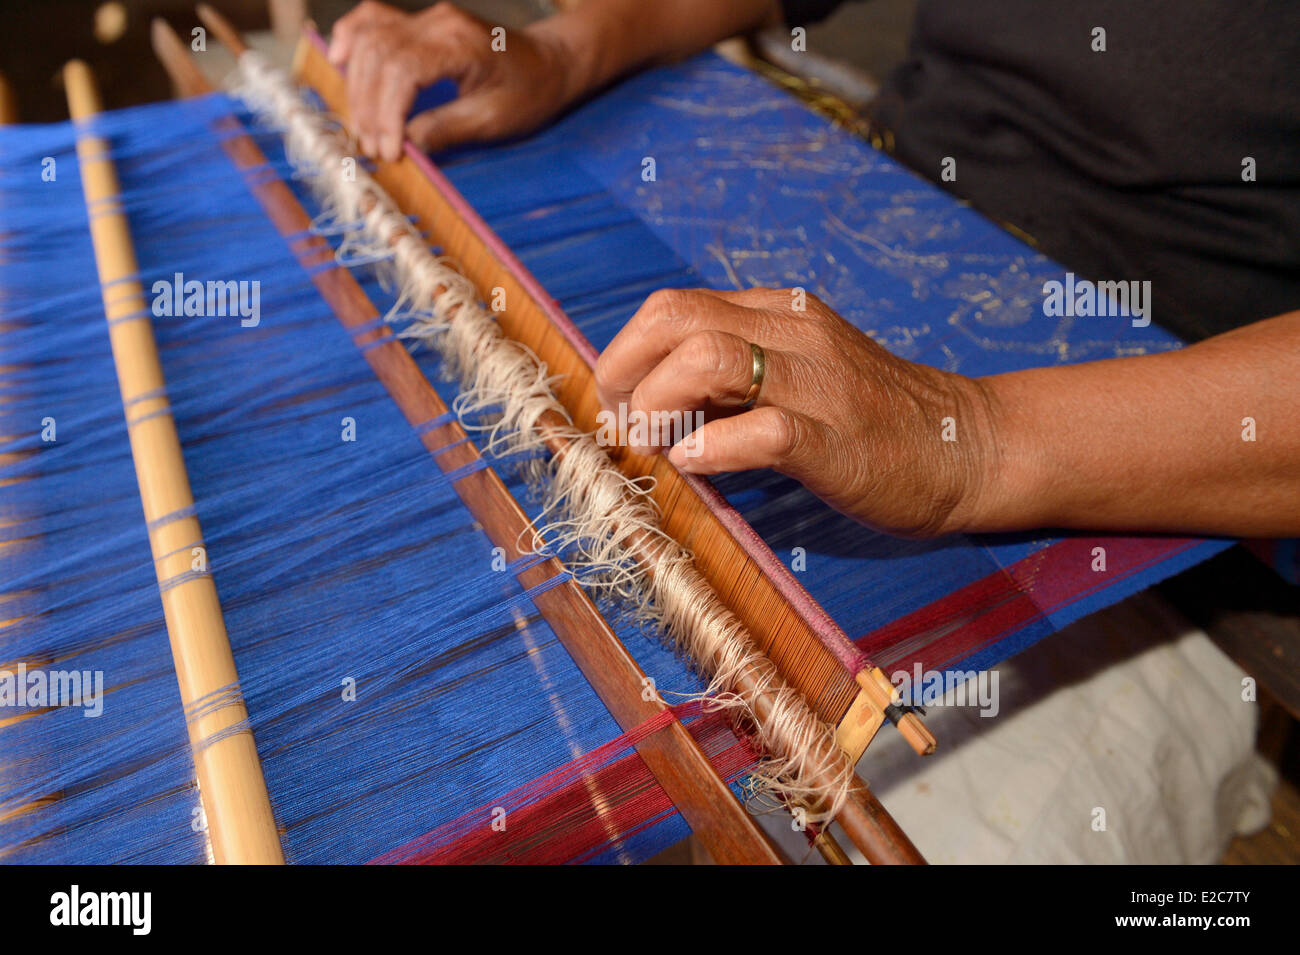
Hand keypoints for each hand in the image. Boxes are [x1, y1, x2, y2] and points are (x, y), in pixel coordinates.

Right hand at [328, 1, 573, 159]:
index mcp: (460, 42)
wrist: (551, 64)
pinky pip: (374, 20)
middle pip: (378, 54)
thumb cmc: (530, 92)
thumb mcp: (494, 120)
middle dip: (368, 106)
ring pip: (369, 39)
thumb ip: (446, 129)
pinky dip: (352, 39)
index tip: (388, 151)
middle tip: (373, 147)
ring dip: (357, 85)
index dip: (387, 113)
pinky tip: (339, 63)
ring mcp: (427, 18)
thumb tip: (404, 146)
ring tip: (363, 127)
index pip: (402, 69)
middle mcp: (438, 21)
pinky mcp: (421, 23)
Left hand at [594, 288, 998, 536]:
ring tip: (655, 445)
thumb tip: (643, 401)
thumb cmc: (864, 419)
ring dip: (658, 404)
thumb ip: (725, 379)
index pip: (671, 307)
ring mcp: (818, 384)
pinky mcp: (838, 441)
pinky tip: (697, 464)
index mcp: (775, 314)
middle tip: (621, 425)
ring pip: (710, 357)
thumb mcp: (791, 375)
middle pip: (675, 317)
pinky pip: (765, 430)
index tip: (615, 405)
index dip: (623, 354)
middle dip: (624, 371)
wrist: (963, 446)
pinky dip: (716, 446)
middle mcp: (792, 334)